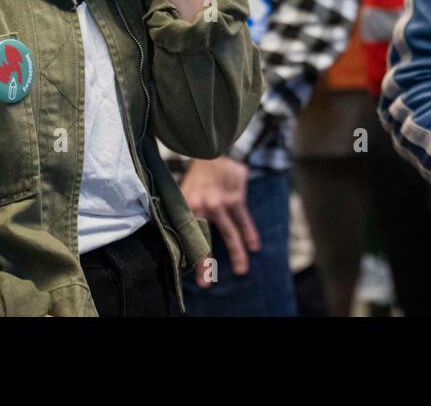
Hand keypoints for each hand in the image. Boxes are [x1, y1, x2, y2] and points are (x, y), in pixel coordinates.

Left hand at [181, 156, 258, 286]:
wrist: (213, 149)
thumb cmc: (197, 175)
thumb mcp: (183, 191)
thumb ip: (183, 212)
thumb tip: (176, 234)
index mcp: (189, 206)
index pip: (190, 236)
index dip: (193, 258)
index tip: (197, 276)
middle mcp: (206, 206)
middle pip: (207, 239)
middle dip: (208, 263)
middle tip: (208, 281)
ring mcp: (223, 202)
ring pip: (231, 232)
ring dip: (237, 252)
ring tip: (241, 269)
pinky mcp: (237, 196)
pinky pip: (244, 219)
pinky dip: (250, 233)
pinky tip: (254, 246)